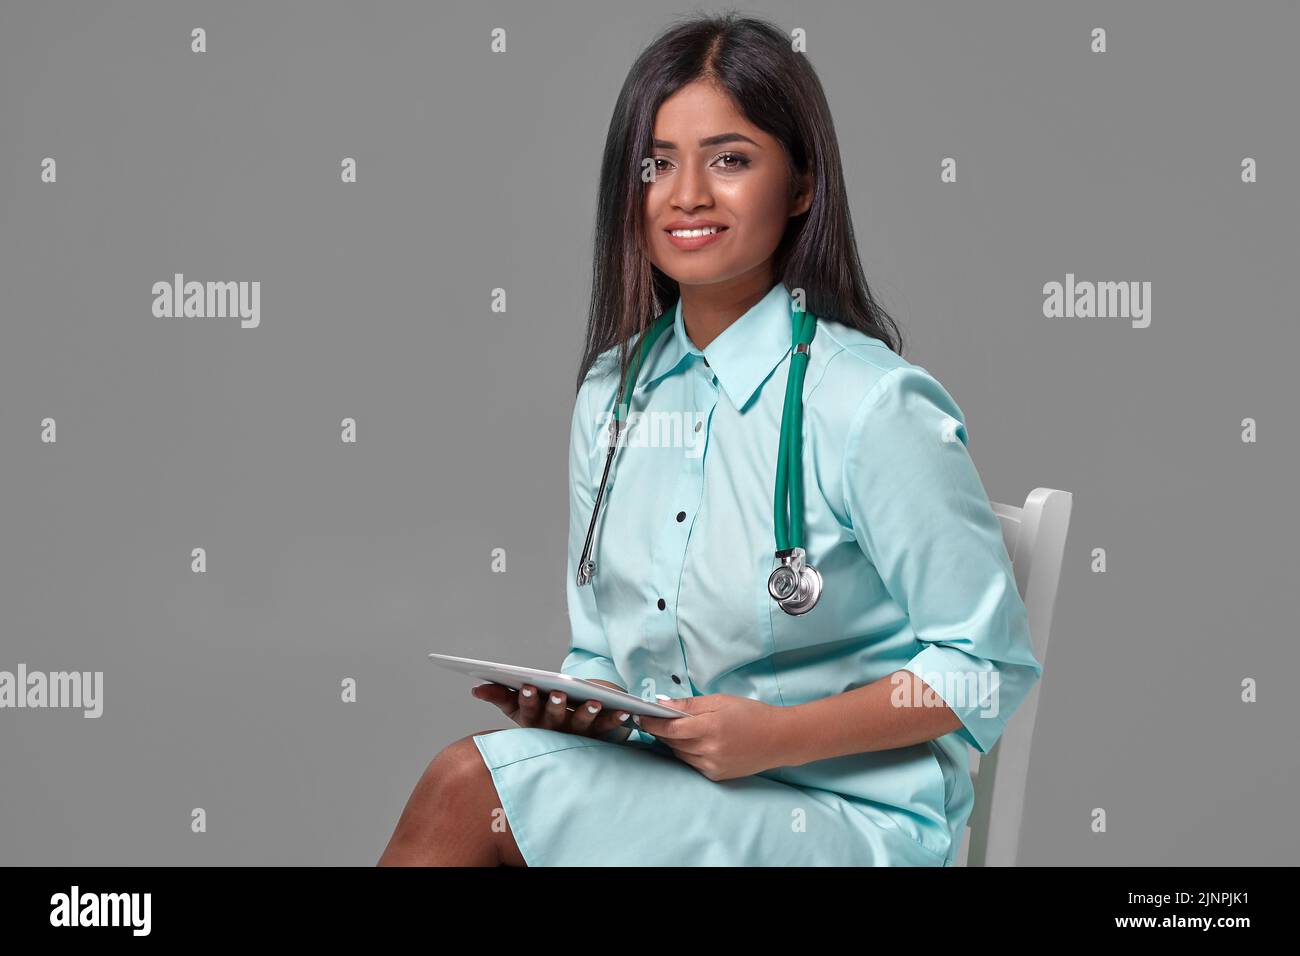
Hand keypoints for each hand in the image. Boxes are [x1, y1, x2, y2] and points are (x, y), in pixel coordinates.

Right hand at [470, 679, 633, 742]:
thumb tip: (476, 688)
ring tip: (594, 702)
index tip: (527, 686)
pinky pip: (607, 728)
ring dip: (586, 714)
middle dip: (554, 706)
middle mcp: (553, 731)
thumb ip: (499, 695)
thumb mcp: (518, 706)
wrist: (571, 741)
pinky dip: (616, 720)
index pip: (526, 710)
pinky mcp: (598, 735)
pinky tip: (625, 711)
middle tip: (557, 694)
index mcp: (533, 721)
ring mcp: (575, 734)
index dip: (526, 700)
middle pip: (553, 719)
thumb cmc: (540, 714)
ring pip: (580, 726)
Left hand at [635, 694, 790, 780]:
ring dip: (673, 743)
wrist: (779, 739)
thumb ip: (690, 705)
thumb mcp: (721, 701)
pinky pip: (692, 764)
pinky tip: (692, 743)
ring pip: (680, 754)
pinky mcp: (716, 775)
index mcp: (710, 727)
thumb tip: (663, 705)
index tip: (640, 716)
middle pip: (672, 742)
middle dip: (660, 731)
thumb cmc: (751, 714)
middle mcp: (709, 750)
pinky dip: (687, 753)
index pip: (670, 728)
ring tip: (673, 730)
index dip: (651, 722)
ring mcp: (713, 765)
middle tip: (652, 719)